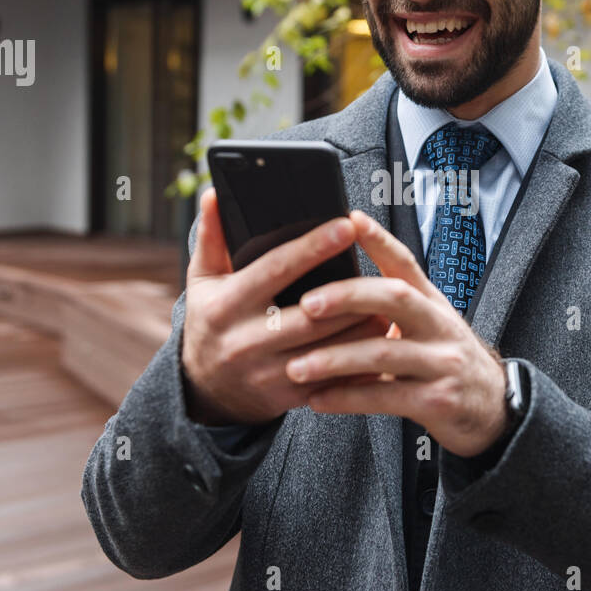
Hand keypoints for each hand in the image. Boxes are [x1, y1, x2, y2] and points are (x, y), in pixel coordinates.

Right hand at [181, 189, 392, 425]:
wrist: (205, 389)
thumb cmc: (211, 321)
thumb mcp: (202, 281)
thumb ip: (211, 238)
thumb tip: (215, 193)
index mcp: (226, 305)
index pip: (274, 270)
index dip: (312, 248)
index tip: (346, 226)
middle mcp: (245, 341)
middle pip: (310, 315)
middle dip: (350, 294)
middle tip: (383, 273)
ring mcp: (267, 373)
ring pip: (327, 350)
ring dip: (362, 329)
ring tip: (388, 306)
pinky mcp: (287, 397)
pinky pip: (332, 382)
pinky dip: (359, 366)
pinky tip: (380, 347)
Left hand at [284, 210, 508, 456]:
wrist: (491, 405)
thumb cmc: (444, 357)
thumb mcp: (428, 322)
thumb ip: (391, 303)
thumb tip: (335, 281)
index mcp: (431, 301)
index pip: (404, 262)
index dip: (378, 239)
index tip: (349, 220)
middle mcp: (439, 325)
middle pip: (394, 298)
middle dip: (347, 297)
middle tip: (307, 303)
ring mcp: (441, 363)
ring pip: (383, 353)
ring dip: (334, 359)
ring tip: (296, 366)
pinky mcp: (436, 400)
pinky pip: (385, 397)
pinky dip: (347, 398)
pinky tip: (317, 399)